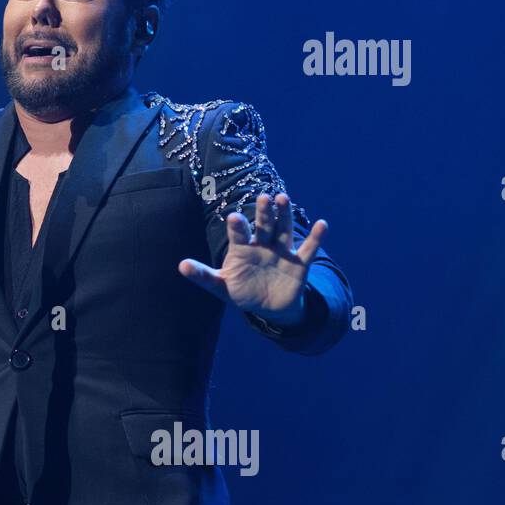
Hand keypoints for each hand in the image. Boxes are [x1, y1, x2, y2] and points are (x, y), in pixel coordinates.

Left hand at [177, 193, 327, 324]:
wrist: (268, 307)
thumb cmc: (241, 291)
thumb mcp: (220, 286)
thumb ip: (203, 276)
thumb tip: (181, 265)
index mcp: (242, 249)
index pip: (239, 235)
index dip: (237, 227)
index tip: (234, 217)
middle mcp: (262, 245)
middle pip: (263, 226)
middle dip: (263, 213)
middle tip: (263, 197)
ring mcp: (281, 252)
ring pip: (284, 230)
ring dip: (285, 216)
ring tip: (283, 199)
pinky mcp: (299, 264)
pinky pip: (309, 249)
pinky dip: (317, 238)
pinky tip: (323, 224)